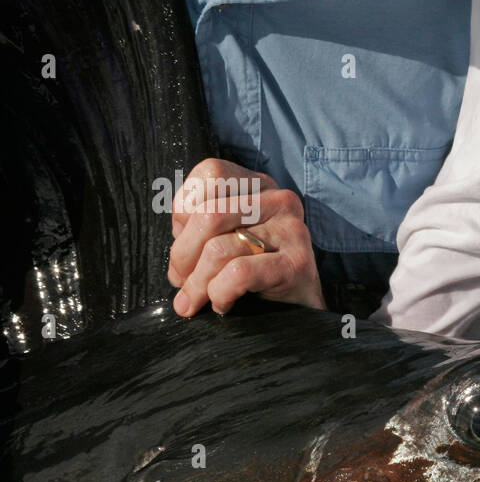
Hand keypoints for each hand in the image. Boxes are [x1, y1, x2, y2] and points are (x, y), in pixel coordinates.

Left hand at [169, 158, 325, 315]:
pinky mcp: (296, 263)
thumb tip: (175, 250)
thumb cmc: (256, 271)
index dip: (185, 208)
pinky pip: (239, 273)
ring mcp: (291, 230)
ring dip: (197, 283)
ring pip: (219, 249)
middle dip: (182, 255)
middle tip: (179, 281)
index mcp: (260, 185)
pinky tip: (223, 304)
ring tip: (194, 300)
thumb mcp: (228, 235)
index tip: (184, 239)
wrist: (301, 308)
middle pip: (209, 214)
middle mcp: (279, 200)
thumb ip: (201, 225)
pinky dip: (220, 294)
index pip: (212, 173)